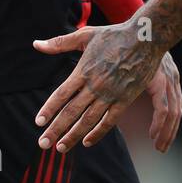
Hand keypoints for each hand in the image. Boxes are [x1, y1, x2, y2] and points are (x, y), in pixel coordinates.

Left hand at [32, 22, 178, 152]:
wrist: (145, 38)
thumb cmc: (114, 35)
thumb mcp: (85, 35)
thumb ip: (59, 43)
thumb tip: (36, 44)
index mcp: (83, 70)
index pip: (61, 95)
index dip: (49, 110)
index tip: (38, 122)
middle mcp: (95, 85)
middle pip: (71, 112)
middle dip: (55, 130)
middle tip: (43, 144)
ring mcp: (110, 94)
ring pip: (88, 120)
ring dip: (73, 136)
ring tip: (60, 148)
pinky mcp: (125, 99)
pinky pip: (109, 121)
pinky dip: (97, 133)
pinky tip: (86, 142)